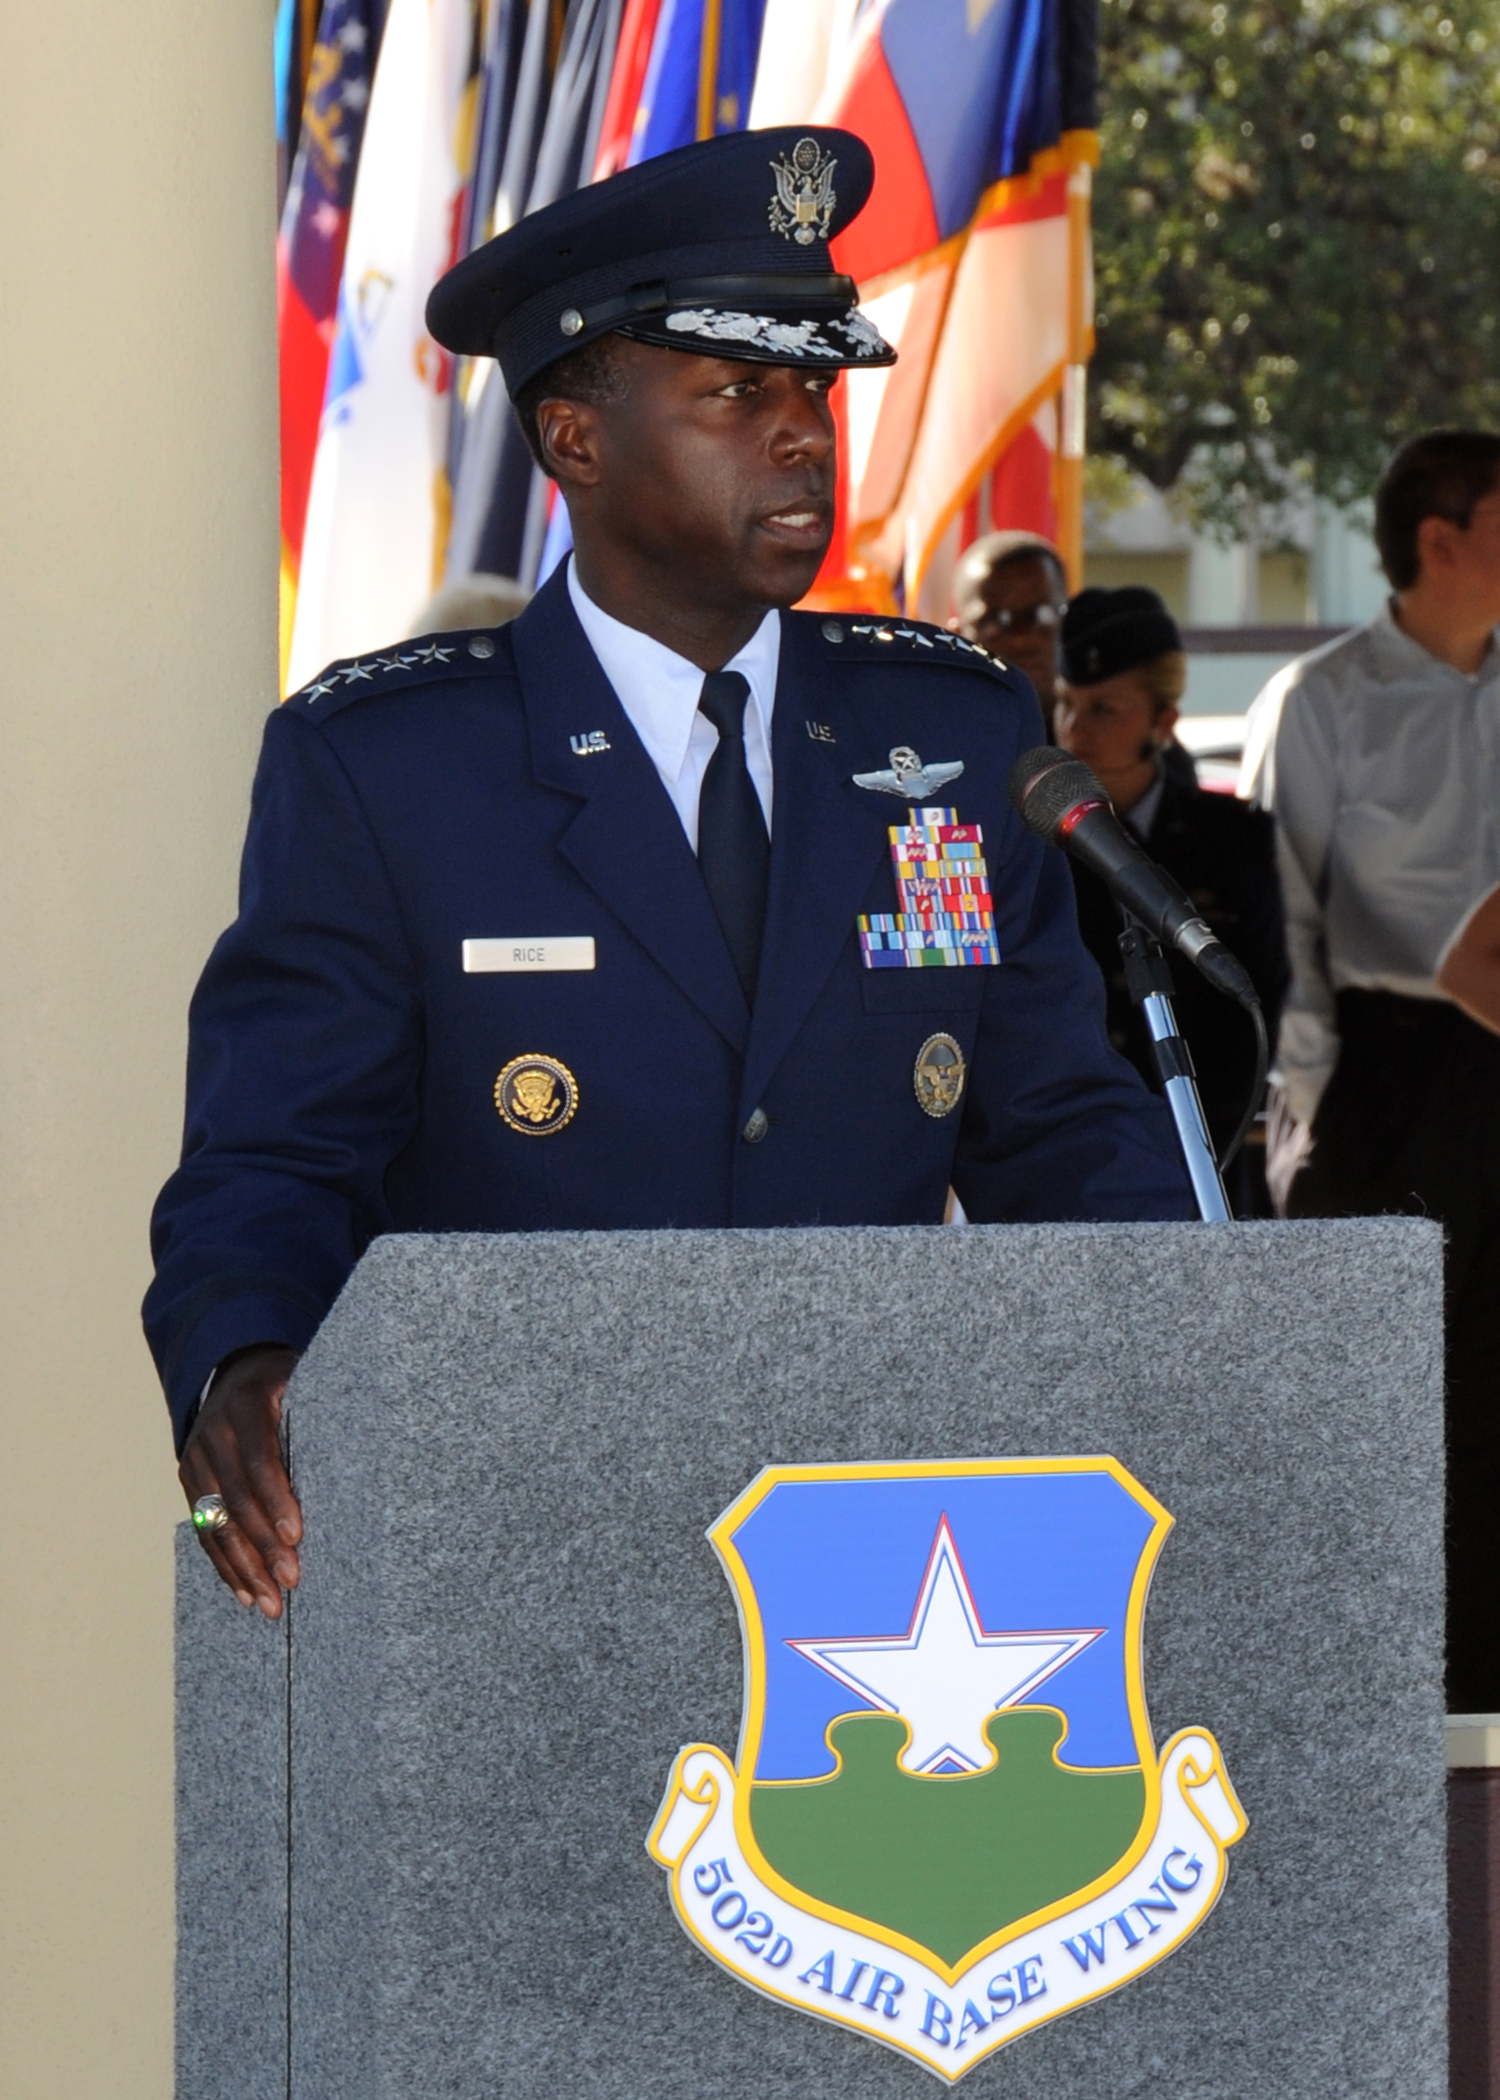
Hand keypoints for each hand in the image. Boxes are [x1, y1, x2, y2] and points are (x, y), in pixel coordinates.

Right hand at [179, 1345, 301, 1616]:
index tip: (296, 1536)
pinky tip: (245, 1593)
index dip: (276, 1499)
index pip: (259, 1459)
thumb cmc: (286, 1383)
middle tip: (291, 1581)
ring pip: (216, 1523)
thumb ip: (326, 1409)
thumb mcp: (306, 1382)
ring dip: (243, 1567)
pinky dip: (224, 1565)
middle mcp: (214, 1432)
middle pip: (236, 1499)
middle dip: (262, 1545)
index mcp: (248, 1405)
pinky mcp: (189, 1479)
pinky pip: (204, 1530)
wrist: (234, 1368)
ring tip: (270, 1603)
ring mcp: (196, 1457)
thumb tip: (373, 1448)